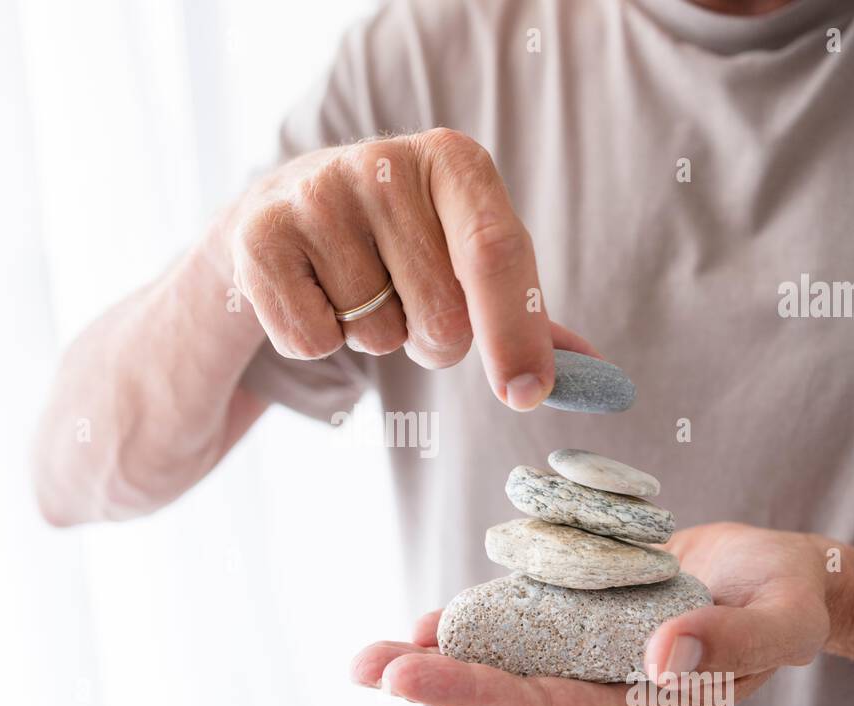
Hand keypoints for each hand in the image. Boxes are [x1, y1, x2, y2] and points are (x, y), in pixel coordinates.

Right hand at [228, 128, 598, 409]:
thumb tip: (594, 372)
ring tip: (353, 288)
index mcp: (453, 161)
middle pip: (442, 316)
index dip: (516, 333)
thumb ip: (525, 311)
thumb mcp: (463, 253)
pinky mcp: (259, 236)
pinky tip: (312, 294)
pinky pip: (315, 344)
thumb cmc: (397, 244)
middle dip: (432, 339)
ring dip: (374, 338)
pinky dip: (319, 342)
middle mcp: (384, 163)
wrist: (282, 219)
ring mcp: (315, 194)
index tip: (528, 396)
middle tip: (405, 301)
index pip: (496, 253)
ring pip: (377, 337)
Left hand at [350, 523, 834, 705]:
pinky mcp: (579, 634)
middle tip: (364, 666)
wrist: (777, 577)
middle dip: (434, 685)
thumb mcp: (783, 615)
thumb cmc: (787, 592)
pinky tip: (429, 622)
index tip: (406, 673)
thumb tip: (665, 656)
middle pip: (509, 705)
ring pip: (503, 680)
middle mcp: (610, 699)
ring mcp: (592, 669)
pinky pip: (516, 644)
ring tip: (372, 653)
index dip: (474, 692)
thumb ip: (731, 640)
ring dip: (438, 666)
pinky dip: (471, 635)